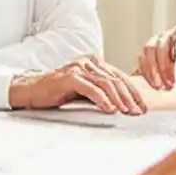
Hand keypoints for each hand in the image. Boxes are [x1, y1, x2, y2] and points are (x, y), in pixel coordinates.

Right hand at [9, 55, 146, 114]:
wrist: (33, 89)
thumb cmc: (60, 91)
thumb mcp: (85, 89)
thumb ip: (101, 91)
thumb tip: (125, 104)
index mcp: (95, 62)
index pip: (120, 77)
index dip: (133, 92)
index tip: (143, 107)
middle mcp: (89, 62)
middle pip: (116, 79)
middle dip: (130, 97)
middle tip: (138, 113)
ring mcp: (79, 67)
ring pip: (106, 83)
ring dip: (119, 99)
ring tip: (127, 112)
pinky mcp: (69, 77)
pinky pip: (90, 88)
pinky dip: (102, 99)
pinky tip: (110, 109)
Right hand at [137, 17, 175, 89]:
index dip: (175, 61)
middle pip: (158, 45)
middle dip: (160, 68)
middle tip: (167, 85)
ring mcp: (168, 38)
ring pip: (149, 50)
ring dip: (152, 70)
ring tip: (161, 87)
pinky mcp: (162, 49)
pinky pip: (148, 57)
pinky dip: (148, 71)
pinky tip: (156, 83)